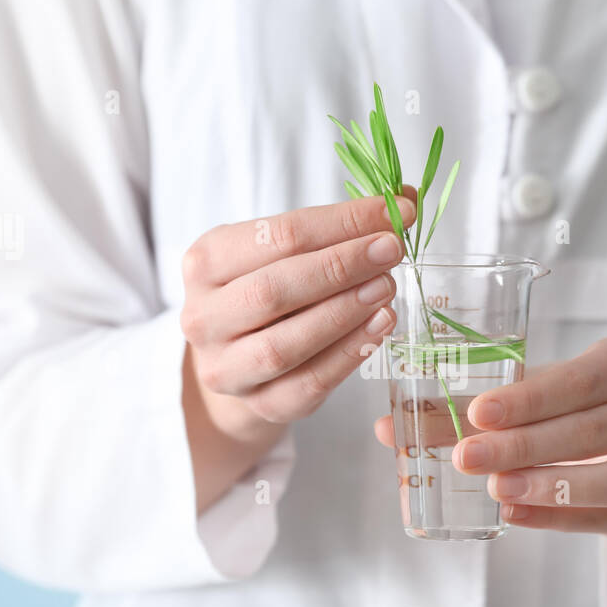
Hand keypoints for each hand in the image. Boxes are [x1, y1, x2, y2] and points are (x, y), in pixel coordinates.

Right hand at [182, 189, 415, 438]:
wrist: (242, 359)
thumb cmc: (269, 291)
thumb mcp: (284, 253)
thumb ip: (336, 229)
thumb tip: (403, 201)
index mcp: (204, 263)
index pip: (275, 236)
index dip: (340, 222)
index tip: (392, 212)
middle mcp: (204, 317)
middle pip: (274, 289)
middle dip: (340, 266)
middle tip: (391, 250)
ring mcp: (227, 367)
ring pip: (285, 344)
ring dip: (343, 312)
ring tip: (387, 288)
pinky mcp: (260, 404)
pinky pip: (308, 383)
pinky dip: (349, 354)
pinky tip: (380, 326)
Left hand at [375, 337, 606, 535]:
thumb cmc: (570, 407)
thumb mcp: (532, 395)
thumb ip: (469, 408)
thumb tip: (389, 429)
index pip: (582, 378)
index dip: (531, 398)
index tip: (478, 413)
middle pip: (591, 430)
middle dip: (524, 446)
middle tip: (466, 458)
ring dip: (549, 486)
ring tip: (495, 490)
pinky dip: (562, 518)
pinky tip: (517, 515)